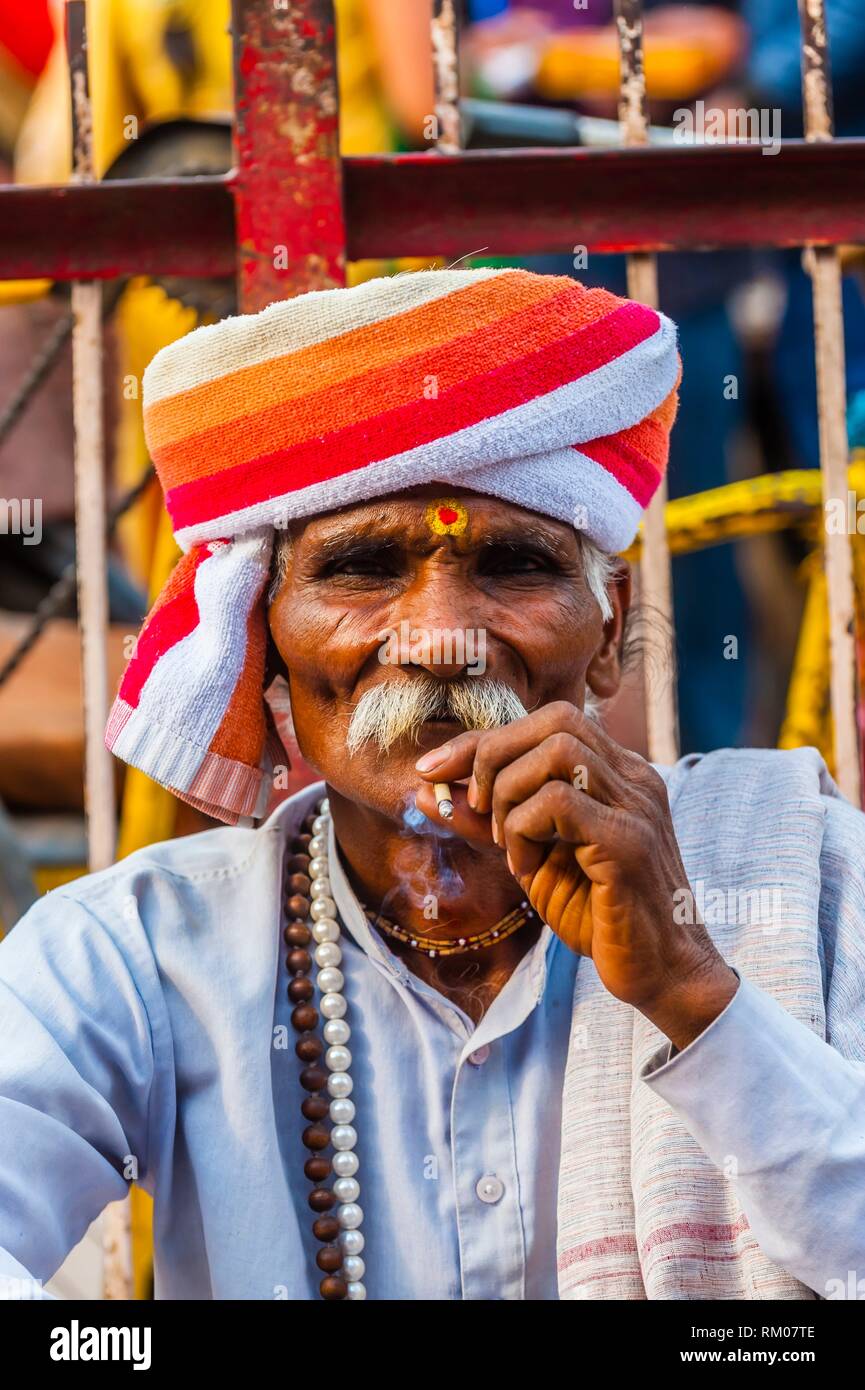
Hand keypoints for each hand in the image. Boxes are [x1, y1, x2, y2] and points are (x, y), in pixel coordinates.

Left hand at [415, 701, 737, 1049]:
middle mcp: (634, 778)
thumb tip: (426, 789)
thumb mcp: (530, 858)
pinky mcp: (630, 842)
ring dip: (511, 794)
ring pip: (557, 751)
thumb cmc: (597, 914)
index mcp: (616, 772)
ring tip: (508, 843)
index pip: (547, 722)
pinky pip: (560, 802)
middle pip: (555, 720)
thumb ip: (487, 821)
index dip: (482, 739)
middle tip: (477, 809)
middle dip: (493, 754)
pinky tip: (528, 869)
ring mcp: (637, 806)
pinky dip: (525, 830)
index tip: (430, 770)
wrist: (659, 972)